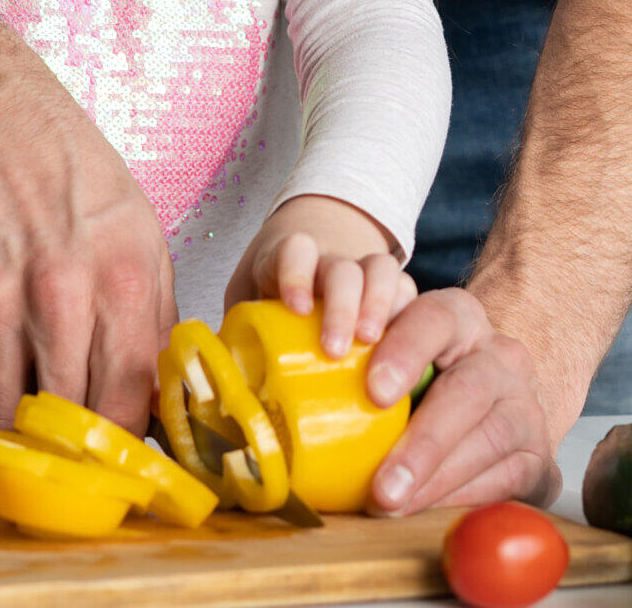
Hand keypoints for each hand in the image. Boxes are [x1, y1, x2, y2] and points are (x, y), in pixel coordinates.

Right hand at [0, 72, 176, 433]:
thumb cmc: (77, 187)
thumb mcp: (144, 242)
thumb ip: (154, 327)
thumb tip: (159, 407)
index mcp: (120, 280)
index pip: (124, 401)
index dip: (116, 439)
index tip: (109, 448)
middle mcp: (55, 290)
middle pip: (60, 414)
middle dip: (64, 430)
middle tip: (62, 417)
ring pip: (0, 407)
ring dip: (14, 408)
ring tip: (24, 374)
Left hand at [227, 194, 412, 355]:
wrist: (310, 255)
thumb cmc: (271, 288)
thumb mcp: (248, 298)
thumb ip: (237, 330)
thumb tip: (225, 382)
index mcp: (289, 258)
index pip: (295, 250)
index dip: (296, 274)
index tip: (297, 307)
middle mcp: (329, 260)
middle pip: (342, 269)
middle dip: (341, 306)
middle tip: (335, 348)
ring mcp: (363, 270)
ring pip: (380, 270)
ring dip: (378, 306)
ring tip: (371, 344)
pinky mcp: (390, 288)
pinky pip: (407, 290)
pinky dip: (405, 314)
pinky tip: (400, 345)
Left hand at [355, 287, 562, 514]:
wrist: (494, 400)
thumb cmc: (424, 377)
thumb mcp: (396, 351)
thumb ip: (358, 353)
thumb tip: (280, 370)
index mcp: (459, 318)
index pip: (435, 320)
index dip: (406, 351)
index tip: (374, 392)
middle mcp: (501, 356)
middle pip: (469, 391)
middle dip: (424, 442)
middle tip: (382, 487)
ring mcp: (526, 405)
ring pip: (491, 439)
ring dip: (437, 480)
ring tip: (393, 506)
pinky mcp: (539, 454)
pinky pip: (507, 479)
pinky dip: (463, 498)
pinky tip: (427, 511)